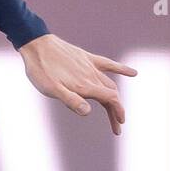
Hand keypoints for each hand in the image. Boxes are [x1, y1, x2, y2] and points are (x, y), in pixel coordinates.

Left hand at [18, 34, 136, 135]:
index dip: (117, 113)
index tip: (119, 125)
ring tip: (117, 109)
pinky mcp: (86, 58)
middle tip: (117, 125)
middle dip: (116, 110)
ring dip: (116, 97)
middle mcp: (91, 75)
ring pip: (109, 83)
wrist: (36, 45)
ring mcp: (90, 66)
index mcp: (84, 85)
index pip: (110, 100)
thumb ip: (71, 100)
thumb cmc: (41, 70)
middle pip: (111, 94)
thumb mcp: (51, 89)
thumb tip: (87, 111)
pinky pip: (108, 64)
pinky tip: (133, 73)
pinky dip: (121, 69)